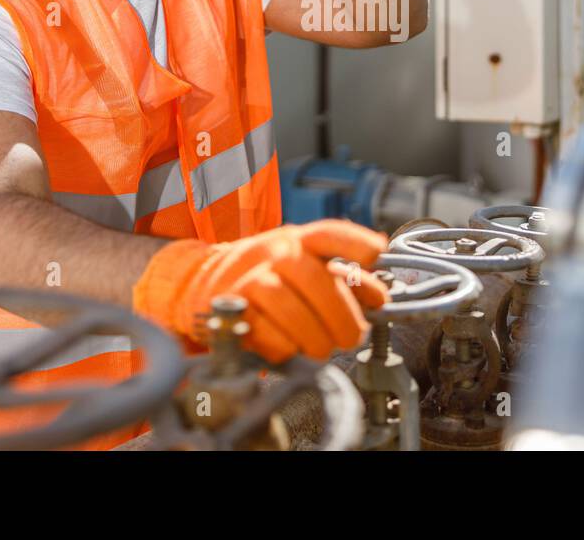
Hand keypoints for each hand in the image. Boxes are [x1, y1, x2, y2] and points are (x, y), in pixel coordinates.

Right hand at [133, 220, 389, 361]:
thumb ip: (344, 278)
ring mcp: (249, 278)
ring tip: (323, 348)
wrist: (205, 285)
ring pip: (286, 303)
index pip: (329, 233)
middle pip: (313, 277)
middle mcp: (273, 253)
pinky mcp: (230, 308)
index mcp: (297, 240)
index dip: (356, 243)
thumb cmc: (267, 278)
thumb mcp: (306, 267)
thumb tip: (378, 295)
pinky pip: (261, 330)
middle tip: (351, 337)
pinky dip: (282, 346)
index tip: (375, 256)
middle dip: (340, 314)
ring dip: (313, 334)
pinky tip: (290, 350)